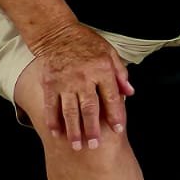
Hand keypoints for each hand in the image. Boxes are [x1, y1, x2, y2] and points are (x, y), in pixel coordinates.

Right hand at [29, 22, 132, 149]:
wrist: (57, 34)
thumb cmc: (86, 43)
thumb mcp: (110, 53)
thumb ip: (120, 73)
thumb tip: (130, 92)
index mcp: (102, 70)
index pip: (111, 97)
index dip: (115, 114)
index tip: (118, 129)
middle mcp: (84, 78)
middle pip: (89, 108)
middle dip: (93, 129)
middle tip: (95, 145)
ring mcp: (65, 82)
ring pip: (70, 111)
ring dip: (73, 130)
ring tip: (76, 146)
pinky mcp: (49, 84)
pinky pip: (51, 106)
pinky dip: (53, 121)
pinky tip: (56, 133)